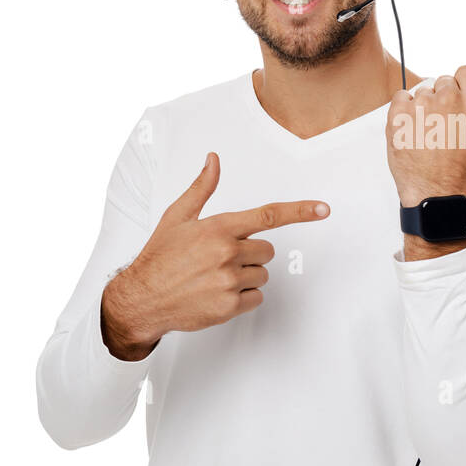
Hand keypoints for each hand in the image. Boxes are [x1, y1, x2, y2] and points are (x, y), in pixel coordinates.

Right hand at [101, 152, 329, 359]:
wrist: (141, 298)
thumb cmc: (160, 256)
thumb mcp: (177, 217)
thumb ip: (202, 188)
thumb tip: (214, 159)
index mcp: (218, 228)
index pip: (268, 216)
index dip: (300, 211)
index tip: (323, 209)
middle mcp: (227, 253)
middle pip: (267, 250)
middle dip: (251, 253)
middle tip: (221, 259)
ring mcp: (229, 281)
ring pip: (262, 275)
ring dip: (246, 276)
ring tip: (215, 277)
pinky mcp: (229, 306)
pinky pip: (256, 297)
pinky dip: (242, 298)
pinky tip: (217, 294)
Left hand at [385, 65, 465, 207]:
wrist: (437, 191)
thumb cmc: (464, 167)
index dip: (462, 87)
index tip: (458, 104)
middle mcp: (450, 98)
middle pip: (444, 81)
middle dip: (444, 99)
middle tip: (444, 125)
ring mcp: (423, 105)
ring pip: (423, 92)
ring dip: (425, 107)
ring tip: (428, 133)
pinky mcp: (400, 113)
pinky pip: (402, 97)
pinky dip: (405, 110)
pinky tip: (414, 130)